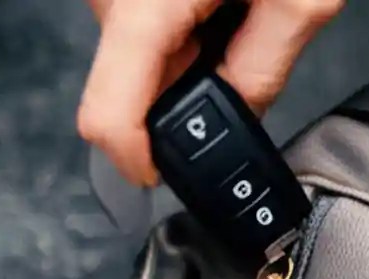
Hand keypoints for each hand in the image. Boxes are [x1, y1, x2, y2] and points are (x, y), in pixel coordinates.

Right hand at [77, 0, 342, 185]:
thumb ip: (262, 73)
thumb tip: (236, 116)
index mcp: (147, 7)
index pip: (106, 119)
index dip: (138, 161)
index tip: (167, 172)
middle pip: (126, 91)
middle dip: (182, 95)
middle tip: (239, 48)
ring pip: (135, 59)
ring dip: (184, 56)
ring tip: (232, 6)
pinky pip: (140, 28)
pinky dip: (179, 29)